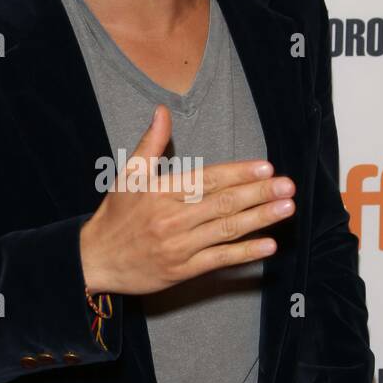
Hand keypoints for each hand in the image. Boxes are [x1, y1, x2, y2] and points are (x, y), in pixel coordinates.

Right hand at [79, 103, 295, 295]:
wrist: (94, 260)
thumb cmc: (114, 216)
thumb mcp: (127, 176)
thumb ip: (150, 144)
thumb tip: (162, 111)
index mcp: (161, 192)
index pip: (208, 179)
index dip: (239, 173)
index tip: (266, 167)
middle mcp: (172, 218)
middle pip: (223, 203)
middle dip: (259, 193)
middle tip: (288, 186)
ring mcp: (179, 246)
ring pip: (226, 230)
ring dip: (260, 219)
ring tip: (286, 208)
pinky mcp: (182, 270)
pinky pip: (219, 260)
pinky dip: (245, 253)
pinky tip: (268, 245)